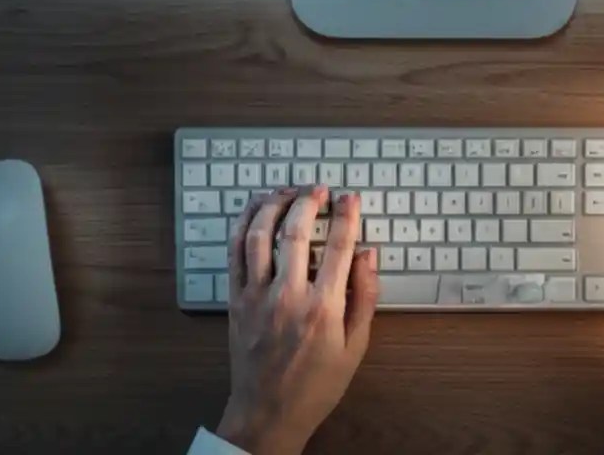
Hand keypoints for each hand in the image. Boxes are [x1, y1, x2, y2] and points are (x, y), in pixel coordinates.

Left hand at [217, 186, 379, 454]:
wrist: (268, 412)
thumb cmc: (317, 384)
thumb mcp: (355, 347)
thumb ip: (365, 297)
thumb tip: (368, 255)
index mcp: (322, 309)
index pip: (338, 247)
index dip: (346, 216)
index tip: (350, 198)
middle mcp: (287, 296)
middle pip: (295, 232)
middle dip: (309, 201)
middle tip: (320, 189)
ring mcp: (256, 296)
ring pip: (259, 235)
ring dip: (273, 205)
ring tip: (287, 191)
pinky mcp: (235, 299)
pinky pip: (235, 252)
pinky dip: (244, 225)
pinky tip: (255, 211)